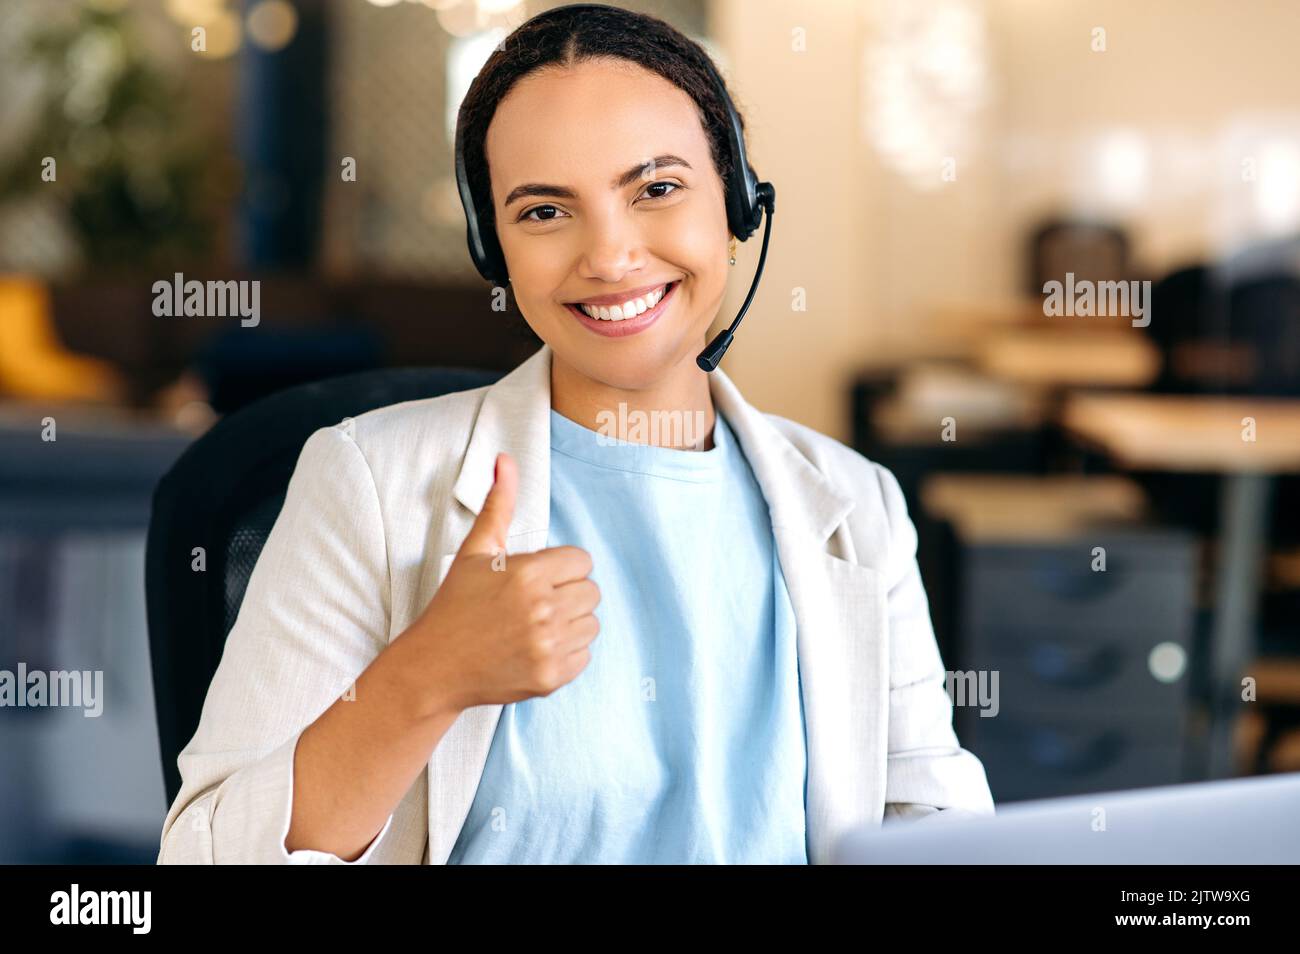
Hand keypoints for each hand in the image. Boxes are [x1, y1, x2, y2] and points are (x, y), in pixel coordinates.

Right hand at [394, 452, 600, 715]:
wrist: (435, 667)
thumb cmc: (455, 605)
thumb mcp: (475, 551)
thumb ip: (498, 505)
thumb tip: (505, 460)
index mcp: (529, 573)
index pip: (582, 560)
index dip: (562, 567)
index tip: (538, 578)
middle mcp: (543, 609)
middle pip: (591, 592)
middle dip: (568, 593)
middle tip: (536, 602)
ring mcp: (548, 645)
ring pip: (591, 623)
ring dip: (570, 623)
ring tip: (537, 625)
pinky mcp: (551, 677)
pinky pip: (584, 655)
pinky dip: (567, 653)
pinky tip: (536, 648)